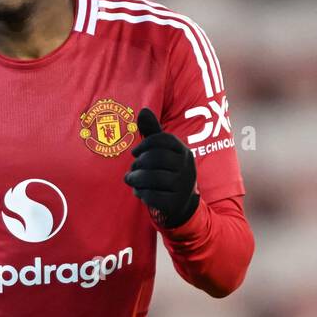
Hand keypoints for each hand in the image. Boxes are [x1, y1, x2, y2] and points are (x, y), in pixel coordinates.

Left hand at [123, 108, 199, 228]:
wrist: (181, 205)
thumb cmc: (167, 173)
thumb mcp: (162, 152)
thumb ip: (153, 133)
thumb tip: (143, 111)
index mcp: (184, 151)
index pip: (162, 140)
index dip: (144, 144)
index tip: (135, 153)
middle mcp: (186, 167)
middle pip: (155, 158)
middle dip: (138, 163)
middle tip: (132, 169)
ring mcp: (182, 186)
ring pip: (151, 178)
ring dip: (135, 178)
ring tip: (131, 180)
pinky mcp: (174, 203)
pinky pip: (151, 196)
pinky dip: (140, 193)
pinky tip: (139, 192)